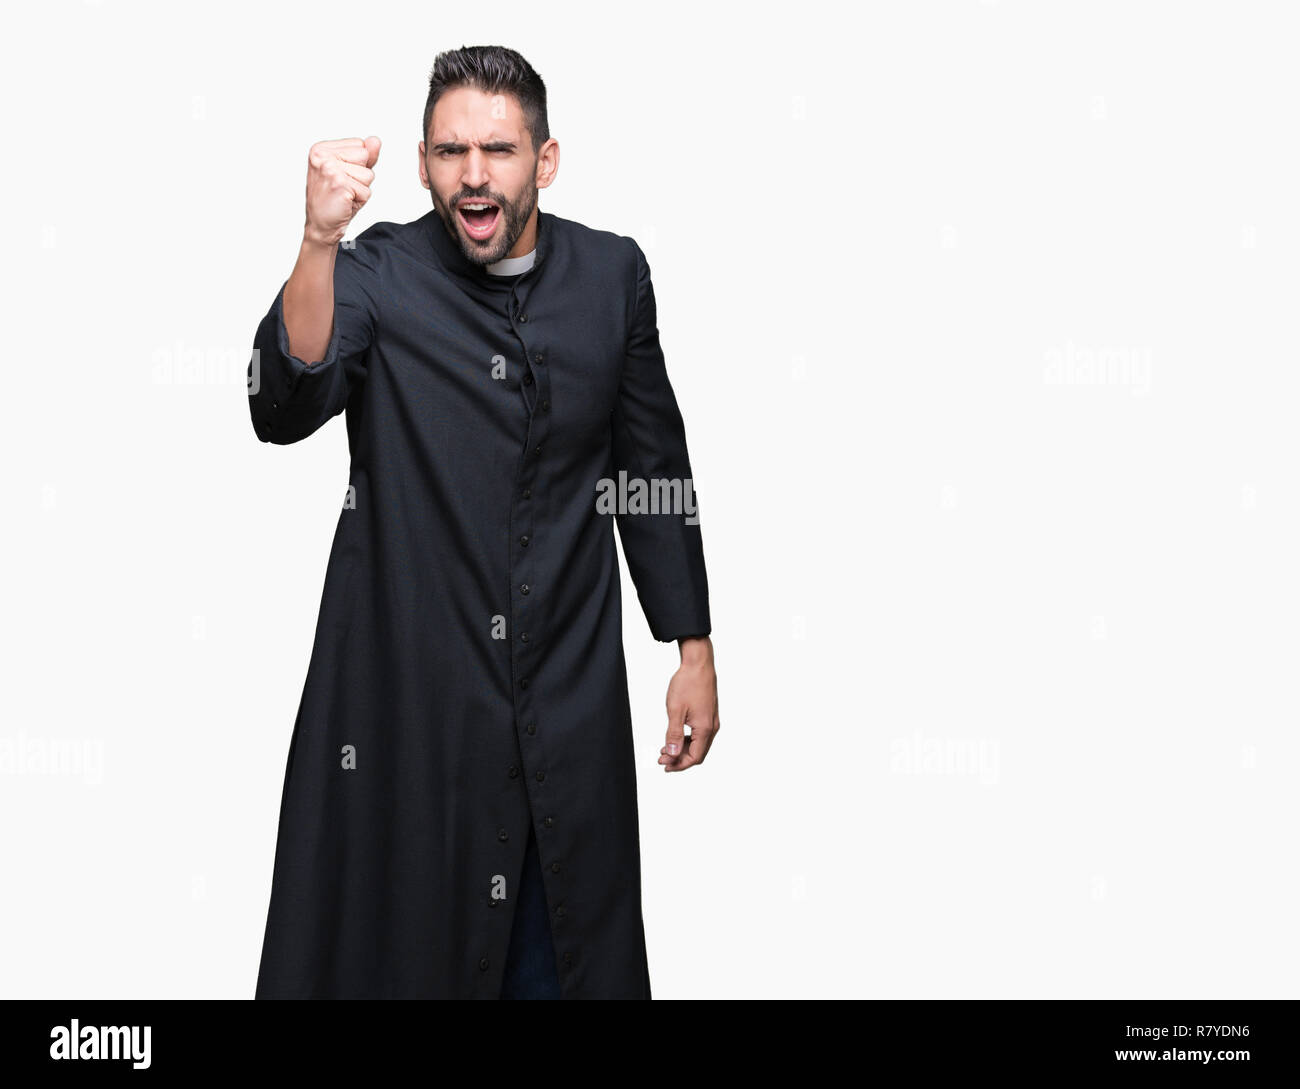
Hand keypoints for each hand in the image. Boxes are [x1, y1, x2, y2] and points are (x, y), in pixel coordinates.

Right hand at [303, 136, 380, 246]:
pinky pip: (367, 191)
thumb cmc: (333, 198)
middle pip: (365, 156)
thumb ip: (364, 155)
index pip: (360, 144)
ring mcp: (330, 170)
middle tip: (343, 187)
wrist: (321, 225)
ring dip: (361, 189)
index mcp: (322, 148)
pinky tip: (345, 202)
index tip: (341, 176)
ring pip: (368, 175)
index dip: (357, 164)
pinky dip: (360, 200)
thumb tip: (376, 140)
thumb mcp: (350, 172)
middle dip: (361, 175)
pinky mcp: (340, 185)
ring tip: (344, 195)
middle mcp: (323, 156)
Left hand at [658, 636, 718, 771]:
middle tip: (661, 758)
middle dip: (679, 759)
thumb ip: (673, 734)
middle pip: (698, 753)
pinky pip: (700, 735)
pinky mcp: (709, 715)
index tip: (664, 764)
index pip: (694, 757)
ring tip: (665, 749)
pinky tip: (675, 737)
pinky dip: (688, 740)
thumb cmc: (687, 683)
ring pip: (699, 744)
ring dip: (683, 749)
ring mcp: (712, 721)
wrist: (698, 664)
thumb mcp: (675, 710)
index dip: (678, 764)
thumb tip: (672, 754)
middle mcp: (712, 727)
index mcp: (705, 728)